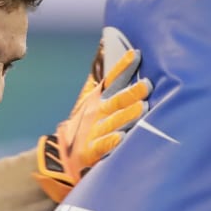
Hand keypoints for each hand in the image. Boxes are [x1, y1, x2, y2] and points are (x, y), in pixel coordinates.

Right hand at [33, 27, 150, 201]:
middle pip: (116, 100)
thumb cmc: (84, 126)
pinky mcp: (90, 151)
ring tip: (142, 108)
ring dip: (127, 114)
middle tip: (147, 85)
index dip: (124, 66)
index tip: (136, 54)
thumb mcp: (90, 103)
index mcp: (97, 99)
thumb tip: (110, 56)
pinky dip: (111, 141)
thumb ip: (104, 85)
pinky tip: (122, 137)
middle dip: (132, 92)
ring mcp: (93, 131)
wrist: (62, 155)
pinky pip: (102, 145)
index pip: (112, 79)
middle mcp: (96, 113)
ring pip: (113, 121)